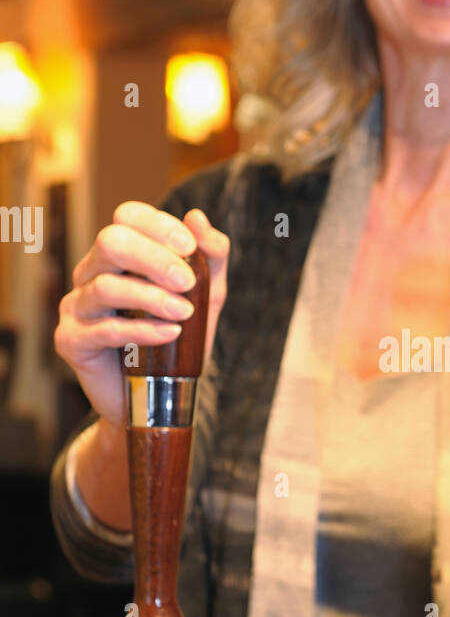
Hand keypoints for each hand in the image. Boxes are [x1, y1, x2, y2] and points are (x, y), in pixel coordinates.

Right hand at [55, 202, 229, 429]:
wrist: (156, 399)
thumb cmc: (177, 342)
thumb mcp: (206, 297)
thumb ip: (210, 258)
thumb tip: (198, 217)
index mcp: (119, 255)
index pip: (127, 217)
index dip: (158, 225)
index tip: (190, 247)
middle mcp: (91, 273)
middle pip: (111, 241)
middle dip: (154, 257)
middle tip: (187, 282)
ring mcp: (77, 306)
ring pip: (106, 285)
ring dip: (152, 297)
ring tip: (184, 314)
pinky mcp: (71, 340)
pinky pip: (105, 329)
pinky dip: (142, 330)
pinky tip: (170, 334)